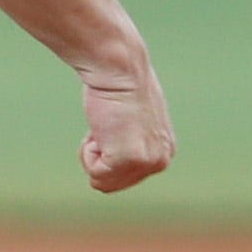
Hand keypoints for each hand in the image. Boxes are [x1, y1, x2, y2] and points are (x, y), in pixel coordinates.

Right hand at [77, 56, 175, 192]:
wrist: (118, 68)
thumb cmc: (119, 83)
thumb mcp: (134, 116)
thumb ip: (134, 136)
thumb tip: (119, 139)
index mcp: (164, 151)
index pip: (125, 176)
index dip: (107, 150)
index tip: (114, 123)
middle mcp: (160, 160)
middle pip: (112, 184)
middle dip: (100, 155)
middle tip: (107, 125)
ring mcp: (146, 163)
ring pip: (101, 181)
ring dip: (92, 154)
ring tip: (104, 126)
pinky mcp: (127, 161)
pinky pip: (94, 173)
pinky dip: (87, 151)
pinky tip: (101, 127)